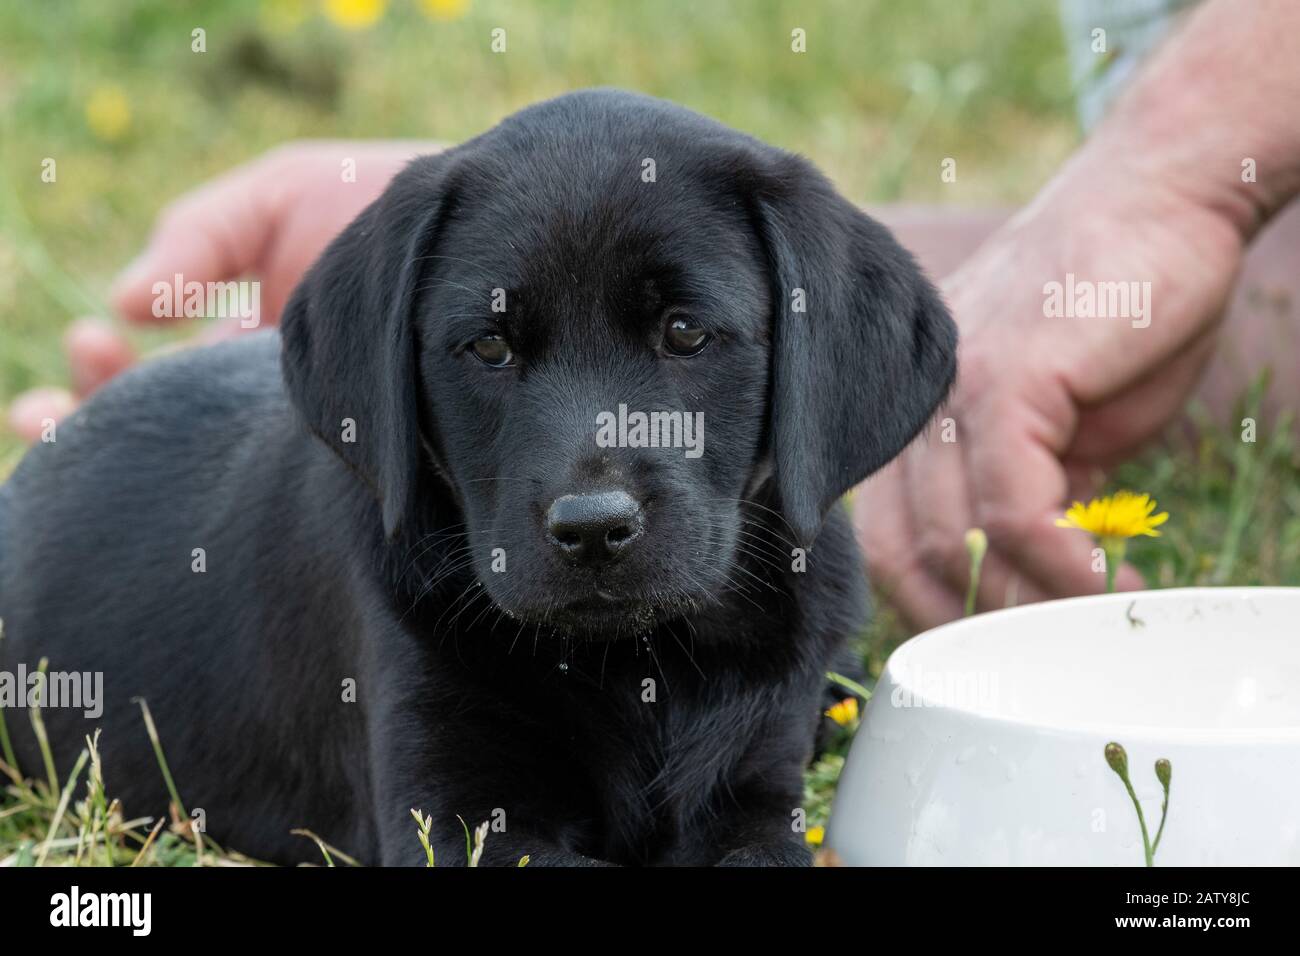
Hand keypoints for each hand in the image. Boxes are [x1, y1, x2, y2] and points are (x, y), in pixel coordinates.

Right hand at [7, 141, 438, 440]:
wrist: (487, 209)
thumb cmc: (378, 199)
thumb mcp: (275, 199)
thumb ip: (203, 237)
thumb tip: (126, 302)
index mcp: (245, 343)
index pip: (158, 380)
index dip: (106, 379)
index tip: (83, 353)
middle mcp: (277, 395)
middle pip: (179, 436)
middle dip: (108, 428)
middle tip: (53, 415)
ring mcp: (321, 422)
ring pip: (229, 464)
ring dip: (161, 447)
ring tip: (111, 424)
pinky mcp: (375, 438)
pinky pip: (325, 468)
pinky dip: (260, 465)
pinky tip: (222, 438)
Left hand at [854, 160, 1244, 628]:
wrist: (1159, 203)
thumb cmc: (1112, 316)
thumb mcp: (1059, 429)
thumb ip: (1023, 496)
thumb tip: (1023, 578)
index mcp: (910, 419)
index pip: (885, 544)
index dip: (935, 610)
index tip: (996, 646)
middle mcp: (912, 407)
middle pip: (908, 556)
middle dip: (981, 622)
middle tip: (1049, 647)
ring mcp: (949, 391)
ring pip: (957, 543)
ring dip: (1029, 602)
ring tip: (1092, 611)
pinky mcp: (1003, 378)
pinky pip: (1011, 508)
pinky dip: (1057, 561)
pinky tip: (1101, 576)